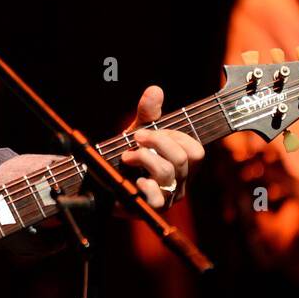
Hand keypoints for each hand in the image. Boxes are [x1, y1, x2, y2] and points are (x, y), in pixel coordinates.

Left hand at [119, 84, 205, 209]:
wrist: (103, 179)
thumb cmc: (128, 154)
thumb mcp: (139, 130)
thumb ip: (148, 112)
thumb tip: (155, 89)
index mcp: (183, 164)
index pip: (195, 150)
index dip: (174, 137)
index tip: (149, 131)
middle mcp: (180, 181)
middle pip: (182, 158)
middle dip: (157, 141)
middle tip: (136, 137)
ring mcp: (168, 196)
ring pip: (167, 172)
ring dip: (143, 157)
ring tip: (126, 156)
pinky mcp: (151, 208)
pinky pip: (157, 199)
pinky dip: (146, 186)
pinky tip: (135, 180)